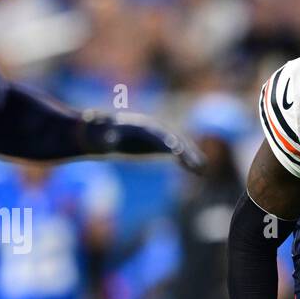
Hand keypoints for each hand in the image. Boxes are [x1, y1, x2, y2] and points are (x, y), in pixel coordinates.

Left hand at [81, 112, 207, 175]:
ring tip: (202, 171)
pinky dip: (187, 161)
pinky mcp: (158, 146)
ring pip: (179, 147)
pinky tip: (197, 172)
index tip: (179, 152)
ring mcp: (157, 137)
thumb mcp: (98, 135)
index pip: (159, 135)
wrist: (98, 132)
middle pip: (174, 140)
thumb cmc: (96, 133)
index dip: (170, 143)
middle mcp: (153, 129)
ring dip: (191, 158)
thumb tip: (109, 142)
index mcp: (141, 127)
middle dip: (186, 152)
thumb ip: (104, 136)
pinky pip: (176, 154)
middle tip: (198, 166)